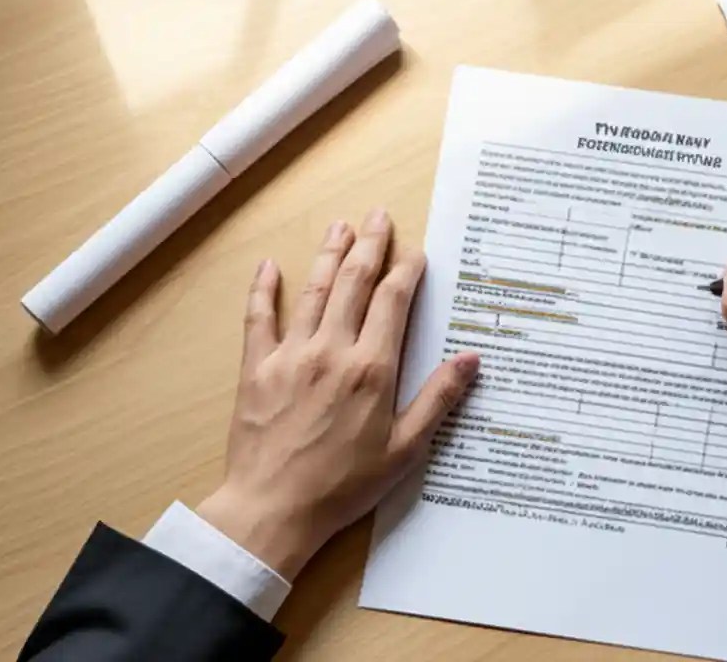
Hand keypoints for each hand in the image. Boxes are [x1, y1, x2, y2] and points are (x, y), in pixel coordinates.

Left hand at [196, 210, 478, 579]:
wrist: (273, 509)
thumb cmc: (344, 486)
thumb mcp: (406, 449)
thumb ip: (438, 398)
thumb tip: (470, 359)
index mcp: (372, 369)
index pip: (393, 302)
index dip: (406, 272)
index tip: (415, 254)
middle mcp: (332, 350)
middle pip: (354, 282)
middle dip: (370, 245)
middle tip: (378, 216)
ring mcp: (291, 355)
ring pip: (313, 290)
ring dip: (329, 254)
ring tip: (341, 226)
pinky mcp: (256, 369)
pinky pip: (259, 318)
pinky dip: (264, 289)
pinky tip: (270, 266)